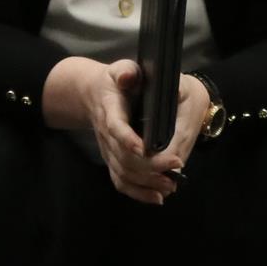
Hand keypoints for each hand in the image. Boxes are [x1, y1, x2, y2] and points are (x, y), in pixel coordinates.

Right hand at [42, 57, 185, 203]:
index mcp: (109, 110)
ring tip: (171, 185)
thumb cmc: (114, 80)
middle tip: (174, 168)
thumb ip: (126, 72)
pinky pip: (121, 181)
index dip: (128, 140)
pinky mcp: (112, 160)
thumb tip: (128, 76)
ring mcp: (108, 150)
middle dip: (150, 166)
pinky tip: (157, 197)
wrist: (92, 94)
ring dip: (147, 182)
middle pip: (124, 157)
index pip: (116, 128)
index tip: (145, 149)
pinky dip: (138, 193)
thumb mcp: (121, 68)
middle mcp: (106, 135)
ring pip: (124, 173)